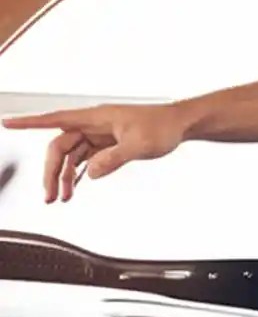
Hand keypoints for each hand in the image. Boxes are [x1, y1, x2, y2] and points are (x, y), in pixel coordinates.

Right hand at [2, 103, 187, 202]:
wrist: (181, 124)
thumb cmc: (163, 127)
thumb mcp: (139, 145)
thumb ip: (113, 159)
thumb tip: (89, 174)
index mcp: (97, 117)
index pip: (56, 120)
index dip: (29, 122)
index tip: (7, 122)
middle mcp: (94, 124)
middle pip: (61, 146)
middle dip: (52, 171)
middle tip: (50, 196)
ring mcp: (101, 134)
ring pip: (73, 155)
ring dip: (65, 176)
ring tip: (63, 198)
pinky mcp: (108, 143)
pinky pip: (86, 158)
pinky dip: (79, 173)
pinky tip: (76, 186)